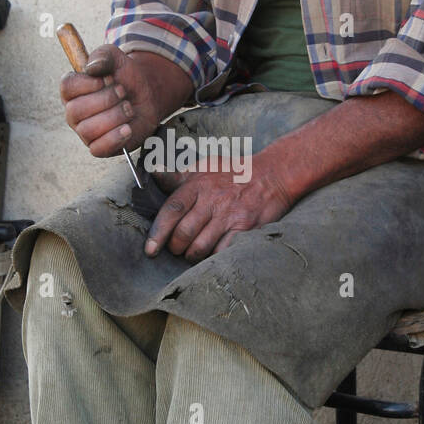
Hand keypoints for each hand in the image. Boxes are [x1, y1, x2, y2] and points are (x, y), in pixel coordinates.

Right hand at [60, 44, 158, 156]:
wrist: (147, 95)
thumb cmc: (125, 76)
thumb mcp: (115, 57)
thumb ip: (102, 56)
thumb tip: (91, 68)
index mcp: (73, 90)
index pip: (67, 87)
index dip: (87, 83)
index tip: (105, 79)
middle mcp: (74, 112)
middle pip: (76, 110)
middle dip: (105, 99)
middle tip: (122, 91)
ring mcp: (85, 132)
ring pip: (88, 130)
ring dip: (114, 117)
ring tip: (128, 108)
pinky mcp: (100, 147)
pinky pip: (98, 149)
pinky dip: (115, 138)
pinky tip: (127, 128)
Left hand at [144, 156, 292, 259]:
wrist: (274, 174)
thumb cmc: (234, 172)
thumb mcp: (204, 166)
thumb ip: (178, 175)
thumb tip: (153, 173)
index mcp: (198, 184)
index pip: (172, 210)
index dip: (158, 232)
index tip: (150, 249)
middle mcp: (212, 200)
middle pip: (184, 233)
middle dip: (175, 247)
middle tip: (176, 249)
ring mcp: (230, 215)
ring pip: (200, 247)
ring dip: (192, 255)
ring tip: (192, 253)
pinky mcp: (245, 229)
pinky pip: (222, 251)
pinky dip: (213, 257)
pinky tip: (212, 253)